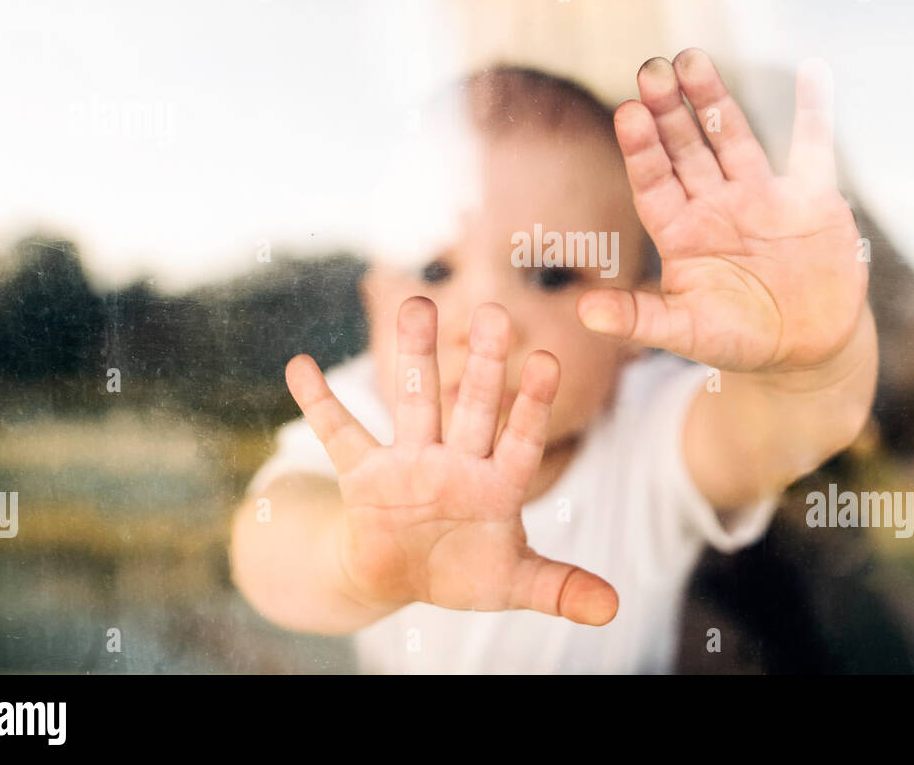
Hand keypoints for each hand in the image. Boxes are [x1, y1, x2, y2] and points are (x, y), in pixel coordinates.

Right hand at [284, 298, 618, 625]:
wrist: (400, 574)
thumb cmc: (465, 571)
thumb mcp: (513, 582)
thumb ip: (559, 587)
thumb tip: (614, 609)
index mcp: (497, 483)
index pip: (520, 438)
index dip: (532, 404)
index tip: (548, 360)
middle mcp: (456, 460)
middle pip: (471, 406)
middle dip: (482, 363)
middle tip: (496, 311)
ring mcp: (409, 461)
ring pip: (413, 401)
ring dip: (413, 355)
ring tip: (416, 304)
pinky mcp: (364, 474)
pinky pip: (340, 434)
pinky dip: (319, 402)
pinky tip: (299, 365)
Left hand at [577, 48, 866, 372]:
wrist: (808, 348)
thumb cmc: (740, 340)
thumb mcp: (688, 333)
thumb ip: (640, 319)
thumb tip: (583, 313)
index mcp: (683, 233)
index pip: (654, 182)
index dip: (642, 149)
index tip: (628, 112)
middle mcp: (717, 205)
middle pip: (686, 148)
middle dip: (668, 111)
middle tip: (650, 70)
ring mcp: (763, 197)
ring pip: (732, 137)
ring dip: (714, 98)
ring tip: (692, 58)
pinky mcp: (811, 199)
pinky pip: (815, 147)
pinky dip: (815, 110)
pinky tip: (813, 70)